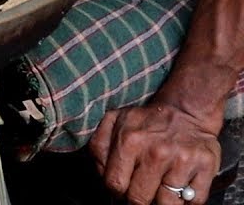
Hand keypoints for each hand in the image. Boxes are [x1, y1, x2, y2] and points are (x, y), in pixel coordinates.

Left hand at [89, 103, 220, 203]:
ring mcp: (183, 161)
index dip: (116, 191)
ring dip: (161, 202)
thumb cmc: (146, 122)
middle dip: (137, 199)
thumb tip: (101, 173)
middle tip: (140, 191)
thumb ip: (99, 147)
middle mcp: (157, 152)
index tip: (122, 189)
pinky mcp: (206, 167)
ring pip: (166, 204)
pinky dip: (186, 201)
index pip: (115, 184)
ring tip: (159, 189)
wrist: (186, 111)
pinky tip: (179, 188)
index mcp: (130, 141)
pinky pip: (194, 202)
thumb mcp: (114, 122)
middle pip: (139, 198)